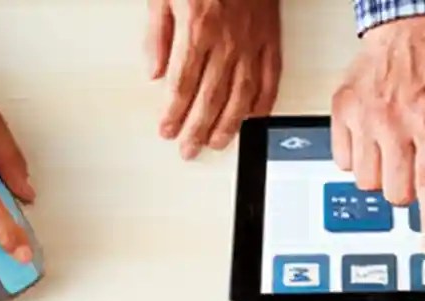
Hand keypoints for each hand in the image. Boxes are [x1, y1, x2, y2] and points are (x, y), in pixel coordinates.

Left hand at [148, 0, 281, 158]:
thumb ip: (157, 34)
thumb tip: (155, 71)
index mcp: (197, 29)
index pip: (182, 85)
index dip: (174, 114)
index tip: (167, 130)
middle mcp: (227, 41)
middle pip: (210, 98)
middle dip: (197, 129)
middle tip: (188, 148)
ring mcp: (252, 43)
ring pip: (241, 96)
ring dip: (228, 124)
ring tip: (216, 142)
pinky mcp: (270, 39)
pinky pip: (269, 78)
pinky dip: (262, 103)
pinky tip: (252, 118)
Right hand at [331, 16, 424, 254]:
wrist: (409, 20)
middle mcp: (397, 120)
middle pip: (399, 192)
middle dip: (413, 190)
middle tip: (420, 164)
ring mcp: (366, 117)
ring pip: (370, 182)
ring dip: (386, 177)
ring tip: (398, 149)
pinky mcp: (343, 110)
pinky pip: (344, 161)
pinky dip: (360, 161)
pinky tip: (376, 141)